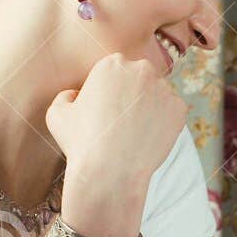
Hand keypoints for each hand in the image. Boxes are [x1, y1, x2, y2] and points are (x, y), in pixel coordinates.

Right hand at [44, 52, 188, 236]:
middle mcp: (141, 69)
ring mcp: (164, 89)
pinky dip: (164, 123)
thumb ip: (66, 96)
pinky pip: (172, 112)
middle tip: (125, 121)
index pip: (118, 70)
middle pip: (141, 78)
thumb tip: (77, 94)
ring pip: (158, 95)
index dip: (113, 90)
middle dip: (134, 94)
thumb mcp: (57, 114)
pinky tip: (149, 138)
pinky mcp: (179, 109)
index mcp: (112, 64)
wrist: (111, 172)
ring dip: (151, 108)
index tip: (109, 109)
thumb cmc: (81, 144)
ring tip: (136, 132)